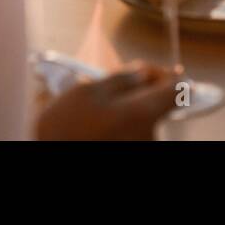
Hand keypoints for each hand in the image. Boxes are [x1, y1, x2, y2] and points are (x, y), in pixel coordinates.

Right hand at [36, 62, 178, 139]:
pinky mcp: (129, 151)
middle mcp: (149, 134)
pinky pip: (130, 132)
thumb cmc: (64, 128)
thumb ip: (123, 78)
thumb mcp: (88, 91)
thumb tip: (144, 72)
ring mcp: (141, 146)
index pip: (178, 90)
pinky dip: (118, 124)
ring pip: (141, 118)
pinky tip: (95, 122)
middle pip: (156, 103)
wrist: (45, 153)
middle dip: (138, 89)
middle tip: (110, 84)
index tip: (149, 70)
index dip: (165, 74)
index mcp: (143, 112)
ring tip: (95, 105)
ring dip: (125, 107)